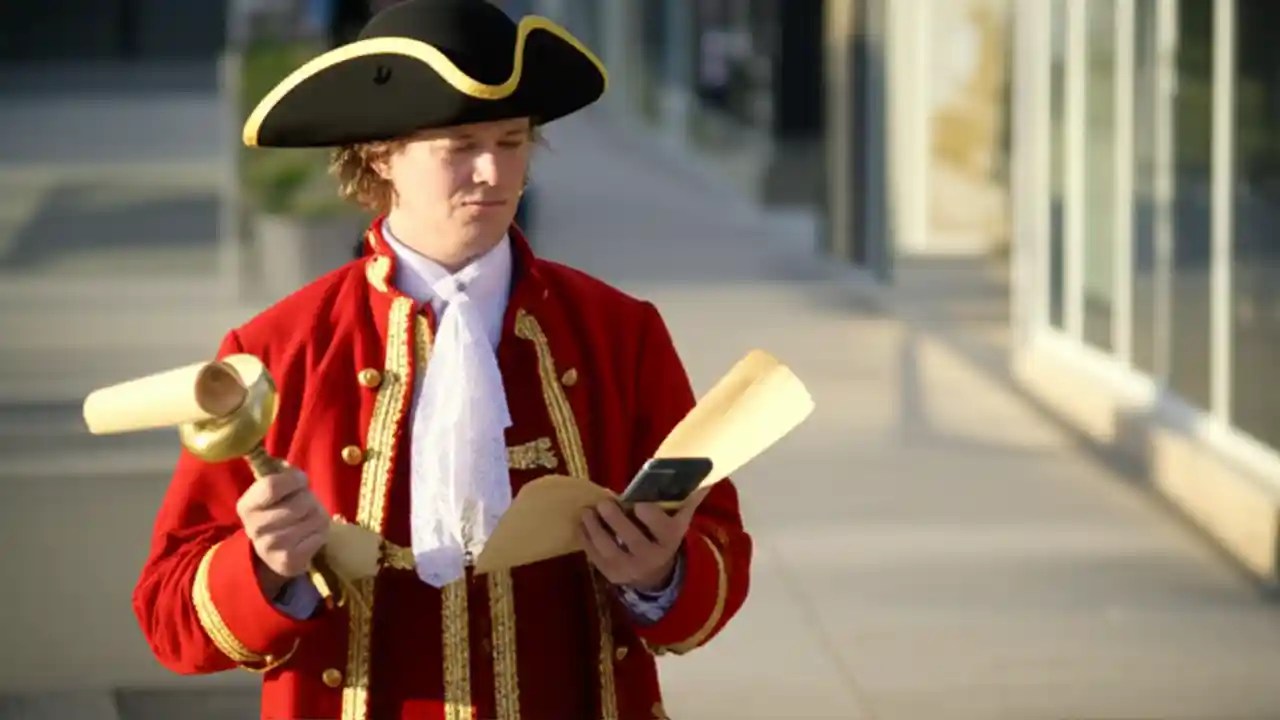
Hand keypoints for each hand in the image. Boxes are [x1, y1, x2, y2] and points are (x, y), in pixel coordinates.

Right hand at [235, 466, 328, 598]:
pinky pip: (318, 537)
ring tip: (308, 518)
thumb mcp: (271, 489)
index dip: (293, 479)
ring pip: (313, 519)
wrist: (274, 552)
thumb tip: (287, 468)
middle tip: (306, 502)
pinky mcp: (289, 562)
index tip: (301, 480)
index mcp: (246, 505)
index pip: (272, 485)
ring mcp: (271, 547)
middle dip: (309, 498)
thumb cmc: (277, 510)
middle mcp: (255, 528)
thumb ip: (278, 472)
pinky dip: (320, 532)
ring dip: (318, 515)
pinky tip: (310, 534)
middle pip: (299, 504)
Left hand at [579, 487, 711, 591]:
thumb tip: (704, 478)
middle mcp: (650, 557)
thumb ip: (687, 500)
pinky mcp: (611, 575)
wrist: (656, 573)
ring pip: (609, 549)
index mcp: (669, 540)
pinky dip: (586, 540)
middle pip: (631, 538)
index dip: (649, 516)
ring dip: (594, 529)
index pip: (661, 528)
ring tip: (586, 512)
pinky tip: (581, 525)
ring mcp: (629, 569)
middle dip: (615, 519)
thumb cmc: (665, 537)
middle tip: (603, 503)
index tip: (638, 504)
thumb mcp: (679, 521)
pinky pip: (595, 558)